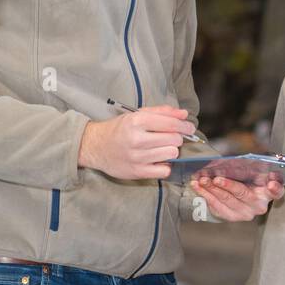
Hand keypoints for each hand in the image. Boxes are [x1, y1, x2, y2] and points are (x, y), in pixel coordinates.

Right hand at [78, 105, 194, 179]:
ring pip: (171, 154)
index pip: (172, 123)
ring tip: (162, 148)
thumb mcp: (137, 115)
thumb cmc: (119, 130)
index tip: (189, 128)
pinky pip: (164, 171)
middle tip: (172, 138)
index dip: (185, 126)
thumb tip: (183, 114)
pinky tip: (158, 160)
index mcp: (137, 121)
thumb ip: (162, 112)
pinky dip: (165, 166)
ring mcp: (136, 157)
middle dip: (177, 138)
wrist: (95, 146)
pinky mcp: (137, 172)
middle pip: (174, 140)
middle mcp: (136, 139)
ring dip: (171, 151)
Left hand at [190, 175, 283, 220]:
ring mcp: (246, 213)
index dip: (275, 187)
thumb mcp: (250, 169)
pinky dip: (206, 195)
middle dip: (228, 185)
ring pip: (227, 200)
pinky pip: (217, 207)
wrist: (237, 193)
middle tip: (216, 178)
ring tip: (203, 180)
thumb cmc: (247, 178)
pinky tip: (198, 186)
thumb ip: (246, 166)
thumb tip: (229, 160)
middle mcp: (260, 204)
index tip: (271, 183)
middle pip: (244, 194)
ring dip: (212, 189)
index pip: (277, 191)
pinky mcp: (233, 217)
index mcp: (270, 191)